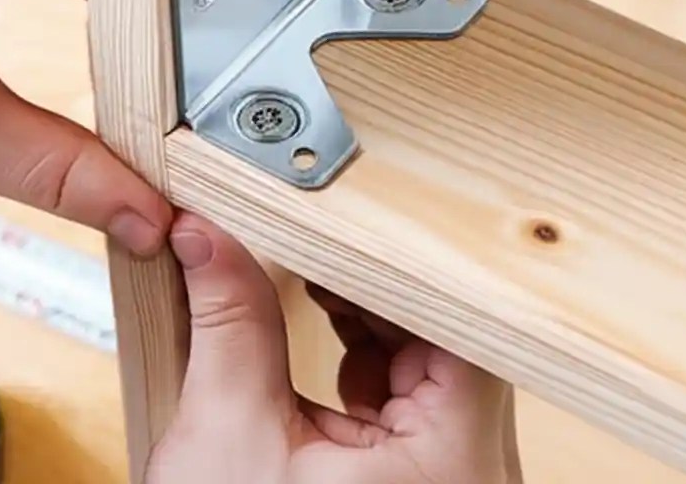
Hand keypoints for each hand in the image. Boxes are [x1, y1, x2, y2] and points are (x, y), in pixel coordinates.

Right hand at [150, 214, 522, 483]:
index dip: (393, 265)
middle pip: (444, 337)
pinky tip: (327, 336)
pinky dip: (369, 365)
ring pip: (429, 365)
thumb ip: (229, 323)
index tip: (341, 226)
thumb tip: (210, 241)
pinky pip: (413, 402)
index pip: (456, 321)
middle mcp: (475, 473)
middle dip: (368, 288)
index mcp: (454, 464)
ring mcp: (455, 479)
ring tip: (308, 281)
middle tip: (309, 242)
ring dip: (368, 321)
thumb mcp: (231, 439)